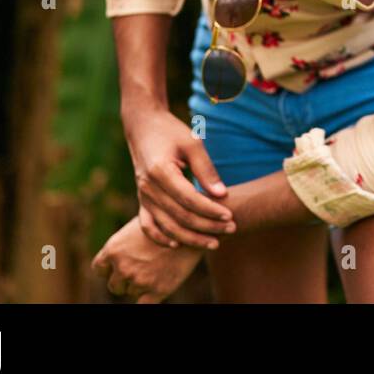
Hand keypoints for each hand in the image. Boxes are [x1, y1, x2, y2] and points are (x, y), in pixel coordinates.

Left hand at [92, 215, 203, 302]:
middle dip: (125, 280)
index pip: (99, 268)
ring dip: (141, 286)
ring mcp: (139, 280)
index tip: (120, 266)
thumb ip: (127, 243)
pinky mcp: (157, 291)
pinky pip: (143, 306)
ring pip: (131, 293)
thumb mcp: (141, 225)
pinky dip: (147, 300)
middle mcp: (123, 267)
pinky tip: (155, 291)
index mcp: (114, 249)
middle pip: (114, 285)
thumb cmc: (169, 221)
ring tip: (157, 269)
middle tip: (142, 269)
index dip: (110, 269)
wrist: (195, 226)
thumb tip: (123, 254)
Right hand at [124, 106, 235, 249]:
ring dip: (190, 238)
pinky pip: (148, 226)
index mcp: (160, 172)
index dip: (210, 210)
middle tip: (231, 229)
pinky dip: (161, 238)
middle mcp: (148, 187)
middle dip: (207, 226)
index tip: (230, 215)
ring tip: (213, 242)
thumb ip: (206, 170)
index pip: (189, 199)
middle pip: (180, 216)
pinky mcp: (142, 200)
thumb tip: (222, 195)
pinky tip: (178, 245)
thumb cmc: (171, 132)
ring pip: (166, 226)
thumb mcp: (192, 144)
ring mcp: (143, 196)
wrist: (143, 127)